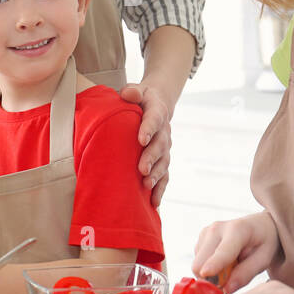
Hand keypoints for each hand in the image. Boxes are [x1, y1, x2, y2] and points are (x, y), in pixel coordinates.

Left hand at [118, 82, 173, 205]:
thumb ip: (132, 91)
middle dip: (151, 158)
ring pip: (164, 163)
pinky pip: (164, 176)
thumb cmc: (141, 98)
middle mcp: (164, 131)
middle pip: (160, 145)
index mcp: (157, 111)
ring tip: (147, 186)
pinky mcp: (163, 160)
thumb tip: (128, 94)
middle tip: (142, 169)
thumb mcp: (137, 89)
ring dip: (156, 175)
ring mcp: (165, 147)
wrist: (158, 103)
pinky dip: (160, 189)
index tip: (141, 139)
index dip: (149, 129)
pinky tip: (154, 203)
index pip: (154, 119)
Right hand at [190, 211, 279, 293]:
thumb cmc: (263, 242)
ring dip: (211, 274)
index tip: (205, 274)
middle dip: (212, 279)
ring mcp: (206, 232)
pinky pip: (198, 262)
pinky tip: (223, 262)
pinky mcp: (200, 237)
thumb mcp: (264, 259)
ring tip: (230, 268)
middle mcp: (217, 228)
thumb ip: (246, 274)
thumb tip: (226, 289)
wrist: (258, 225)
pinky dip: (208, 267)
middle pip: (201, 262)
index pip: (223, 251)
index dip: (214, 264)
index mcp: (237, 230)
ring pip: (197, 265)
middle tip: (229, 282)